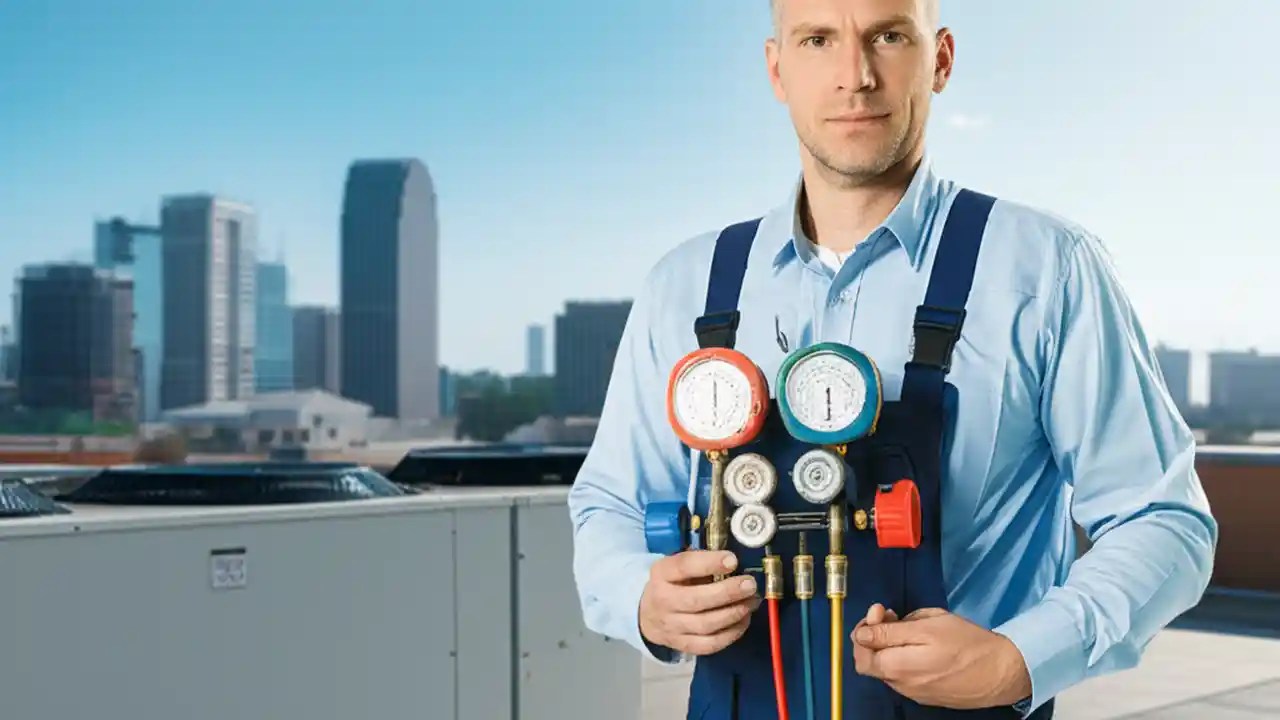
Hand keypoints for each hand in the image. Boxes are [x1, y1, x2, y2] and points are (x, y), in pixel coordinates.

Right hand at [639, 550, 759, 654]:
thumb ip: (701, 562)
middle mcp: (663, 601)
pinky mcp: (683, 645)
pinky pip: (710, 644)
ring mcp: (672, 627)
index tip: (732, 560)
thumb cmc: (672, 583)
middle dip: (728, 592)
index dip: (709, 563)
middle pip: (697, 600)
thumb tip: (734, 563)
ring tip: (751, 601)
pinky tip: (743, 620)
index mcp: (662, 574)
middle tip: (749, 585)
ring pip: (706, 625)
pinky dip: (731, 633)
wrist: (647, 614)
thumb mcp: (678, 566)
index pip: (684, 566)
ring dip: (734, 613)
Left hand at [852, 604, 1031, 708]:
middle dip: (875, 636)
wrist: (1001, 672)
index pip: (860, 652)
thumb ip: (889, 632)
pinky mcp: (927, 695)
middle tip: (890, 616)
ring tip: (907, 628)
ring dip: (889, 647)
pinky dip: (903, 658)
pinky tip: (919, 645)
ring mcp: (914, 692)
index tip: (880, 609)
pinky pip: (905, 675)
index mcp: (897, 667)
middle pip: (871, 661)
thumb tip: (863, 633)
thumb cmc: (967, 644)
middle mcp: (901, 685)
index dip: (864, 627)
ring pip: (888, 667)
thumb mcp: (927, 626)